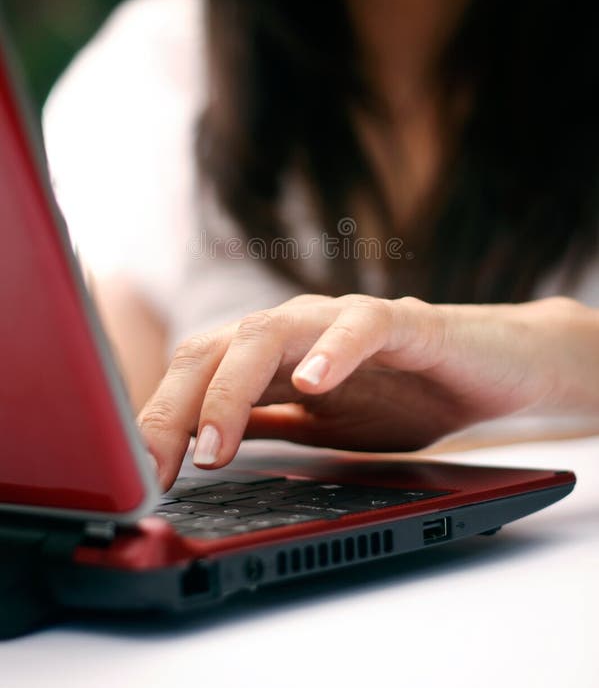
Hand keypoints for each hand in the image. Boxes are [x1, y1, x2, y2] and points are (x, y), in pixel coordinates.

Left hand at [137, 293, 598, 489]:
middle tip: (159, 468)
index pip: (197, 373)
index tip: (139, 477)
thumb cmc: (407, 392)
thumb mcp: (320, 425)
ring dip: (232, 386)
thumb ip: (266, 423)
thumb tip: (200, 449)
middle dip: (175, 408)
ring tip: (214, 442)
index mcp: (275, 355)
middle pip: (215, 348)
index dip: (160, 418)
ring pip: (268, 332)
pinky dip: (333, 350)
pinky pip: (361, 324)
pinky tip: (314, 383)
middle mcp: (298, 328)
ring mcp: (344, 319)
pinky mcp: (402, 321)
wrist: (489, 371)